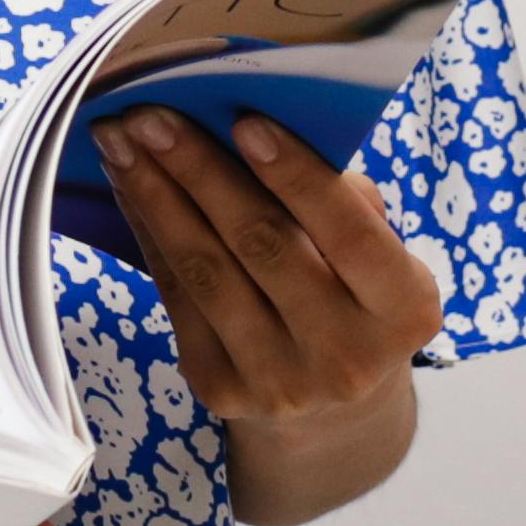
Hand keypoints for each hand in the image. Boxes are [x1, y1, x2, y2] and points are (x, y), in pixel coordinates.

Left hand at [100, 110, 442, 525]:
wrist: (334, 411)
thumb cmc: (357, 296)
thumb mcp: (380, 255)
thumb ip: (342, 202)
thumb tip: (258, 134)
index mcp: (404, 310)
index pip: (350, 233)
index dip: (297, 176)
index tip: (245, 120)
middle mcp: (345, 355)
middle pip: (263, 246)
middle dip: (201, 172)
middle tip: (152, 114)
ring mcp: (279, 380)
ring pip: (207, 271)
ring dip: (156, 197)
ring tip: (120, 141)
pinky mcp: (221, 389)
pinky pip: (177, 295)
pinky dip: (149, 233)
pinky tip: (130, 186)